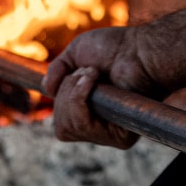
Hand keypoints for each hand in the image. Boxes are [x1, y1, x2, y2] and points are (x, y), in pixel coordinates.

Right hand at [43, 27, 164, 148]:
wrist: (139, 48)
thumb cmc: (114, 49)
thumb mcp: (75, 54)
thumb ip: (56, 72)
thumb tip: (46, 90)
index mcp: (89, 114)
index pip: (62, 124)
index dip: (62, 98)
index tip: (76, 74)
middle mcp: (99, 129)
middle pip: (62, 128)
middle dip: (65, 94)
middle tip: (86, 72)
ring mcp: (108, 135)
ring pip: (68, 127)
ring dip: (72, 94)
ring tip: (92, 74)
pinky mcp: (119, 136)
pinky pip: (82, 126)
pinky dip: (79, 98)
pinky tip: (93, 81)